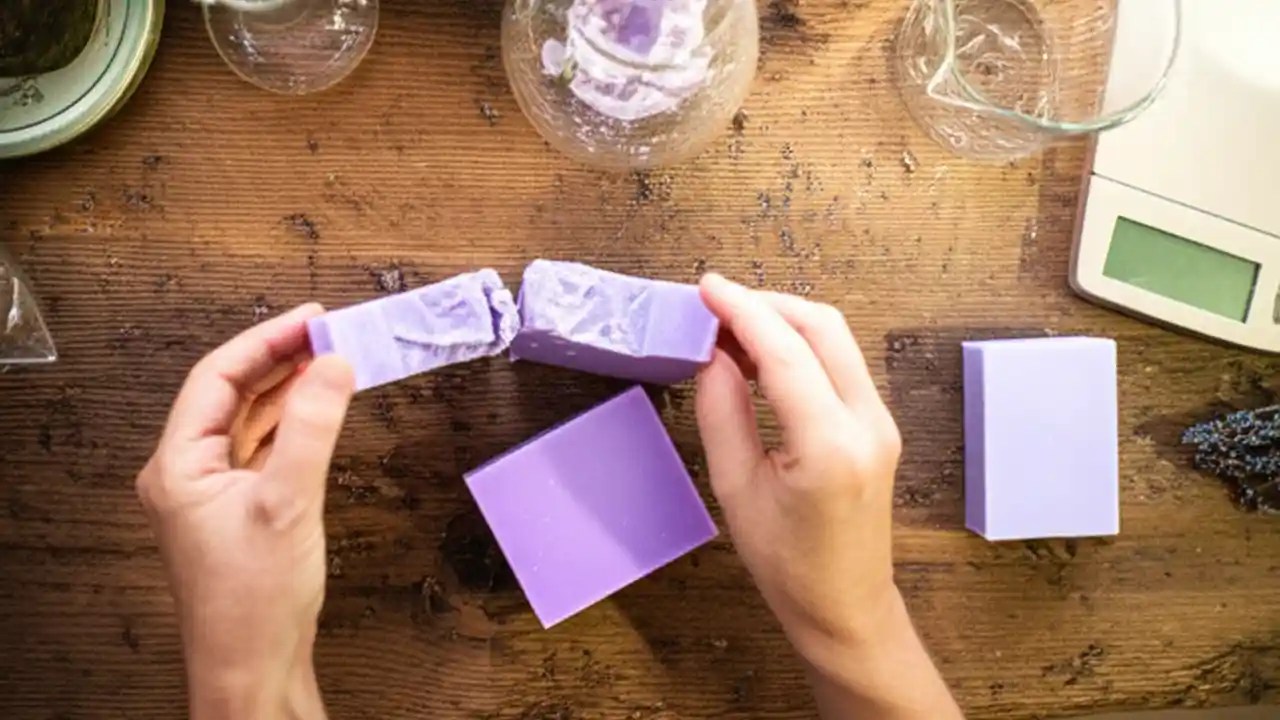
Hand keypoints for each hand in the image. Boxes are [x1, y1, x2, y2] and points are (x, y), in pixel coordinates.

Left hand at [136, 304, 353, 719]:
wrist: (255, 669)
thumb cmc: (254, 601)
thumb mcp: (288, 501)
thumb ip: (313, 427)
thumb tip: (334, 364)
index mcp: (178, 465)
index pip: (216, 378)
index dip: (265, 341)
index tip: (313, 319)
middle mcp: (189, 473)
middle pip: (232, 394)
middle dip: (280, 360)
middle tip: (331, 333)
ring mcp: (215, 493)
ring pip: (251, 420)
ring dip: (290, 389)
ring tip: (332, 359)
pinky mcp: (243, 510)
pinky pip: (266, 449)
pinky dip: (295, 424)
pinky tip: (322, 410)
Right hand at [696, 275, 960, 718]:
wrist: (845, 607)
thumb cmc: (786, 565)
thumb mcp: (735, 489)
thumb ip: (722, 413)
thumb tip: (711, 354)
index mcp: (830, 446)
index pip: (786, 351)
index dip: (742, 310)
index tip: (706, 287)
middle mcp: (867, 423)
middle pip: (821, 326)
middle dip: (765, 304)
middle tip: (713, 306)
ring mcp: (881, 422)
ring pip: (835, 338)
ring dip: (783, 321)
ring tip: (729, 330)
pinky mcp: (880, 424)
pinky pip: (840, 363)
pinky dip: (800, 346)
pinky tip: (760, 357)